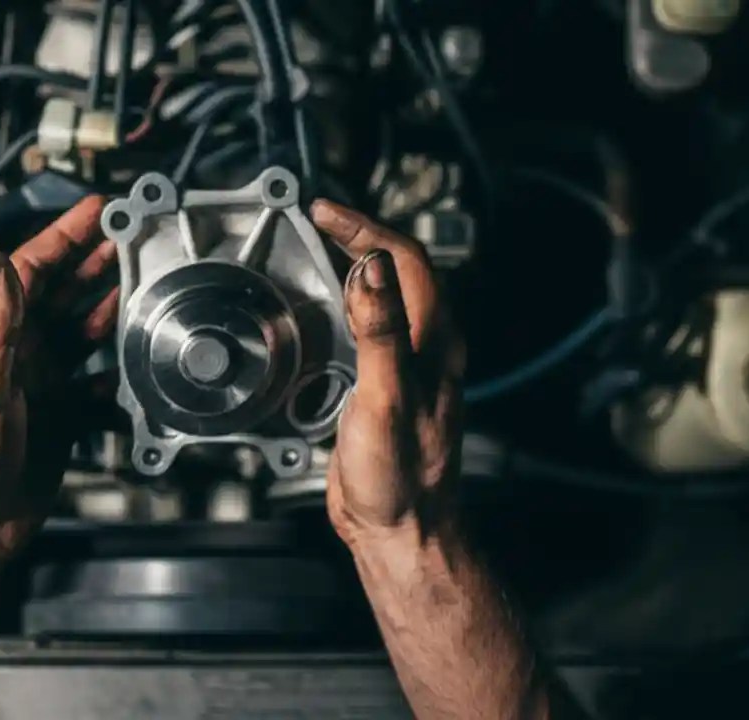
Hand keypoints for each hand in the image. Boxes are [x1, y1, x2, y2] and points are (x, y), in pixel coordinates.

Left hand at [0, 196, 117, 557]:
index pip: (29, 271)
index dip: (64, 236)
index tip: (96, 211)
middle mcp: (15, 357)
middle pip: (61, 294)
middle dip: (96, 261)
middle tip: (132, 236)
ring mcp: (37, 386)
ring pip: (80, 332)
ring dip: (110, 305)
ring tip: (141, 283)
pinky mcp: (57, 418)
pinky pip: (93, 383)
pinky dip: (115, 368)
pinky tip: (133, 360)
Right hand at [312, 200, 464, 544]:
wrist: (400, 531)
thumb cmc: (401, 478)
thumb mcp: (386, 398)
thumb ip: (380, 330)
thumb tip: (370, 269)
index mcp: (434, 342)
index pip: (406, 260)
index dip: (365, 229)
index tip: (324, 214)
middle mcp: (426, 348)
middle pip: (398, 272)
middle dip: (357, 238)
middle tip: (317, 223)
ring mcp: (406, 368)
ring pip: (383, 299)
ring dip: (349, 270)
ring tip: (313, 256)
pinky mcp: (384, 389)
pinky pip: (366, 333)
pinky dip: (339, 311)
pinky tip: (315, 318)